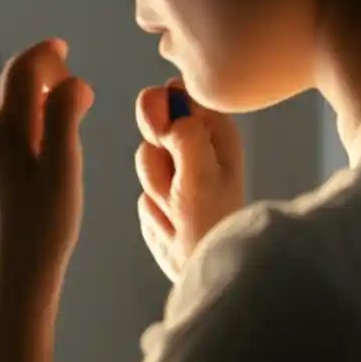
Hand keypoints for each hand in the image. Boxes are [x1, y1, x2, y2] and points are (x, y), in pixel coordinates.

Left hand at [0, 39, 93, 361]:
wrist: (9, 282)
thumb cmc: (43, 231)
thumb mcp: (64, 168)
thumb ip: (64, 116)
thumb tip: (68, 81)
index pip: (20, 71)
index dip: (45, 55)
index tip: (65, 53)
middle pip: (5, 87)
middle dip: (37, 75)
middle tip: (68, 80)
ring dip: (28, 102)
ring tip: (60, 111)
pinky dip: (17, 126)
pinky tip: (39, 144)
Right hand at [135, 81, 244, 280]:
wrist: (203, 268)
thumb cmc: (212, 219)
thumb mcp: (201, 172)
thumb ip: (183, 132)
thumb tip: (165, 106)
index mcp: (218, 132)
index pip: (182, 94)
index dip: (167, 108)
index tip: (167, 132)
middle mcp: (198, 148)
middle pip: (155, 121)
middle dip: (158, 152)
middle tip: (174, 177)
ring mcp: (177, 173)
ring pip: (145, 157)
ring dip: (157, 184)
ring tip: (178, 207)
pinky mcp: (161, 198)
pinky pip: (143, 191)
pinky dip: (154, 208)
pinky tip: (171, 222)